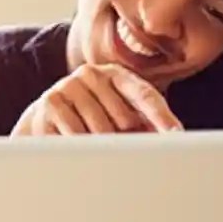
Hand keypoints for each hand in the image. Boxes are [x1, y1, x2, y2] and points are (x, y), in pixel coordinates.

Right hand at [12, 63, 182, 135]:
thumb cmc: (92, 120)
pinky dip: (80, 148)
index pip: (144, 94)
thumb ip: (147, 124)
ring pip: (100, 131)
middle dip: (126, 139)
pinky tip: (74, 142)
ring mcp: (70, 85)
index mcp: (116, 74)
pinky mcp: (51, 102)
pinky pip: (77, 136)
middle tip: (115, 143)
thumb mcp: (120, 118)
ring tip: (92, 142)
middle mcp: (92, 73)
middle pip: (124, 119)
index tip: (176, 135)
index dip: (162, 116)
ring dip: (101, 146)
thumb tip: (174, 139)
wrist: (46, 118)